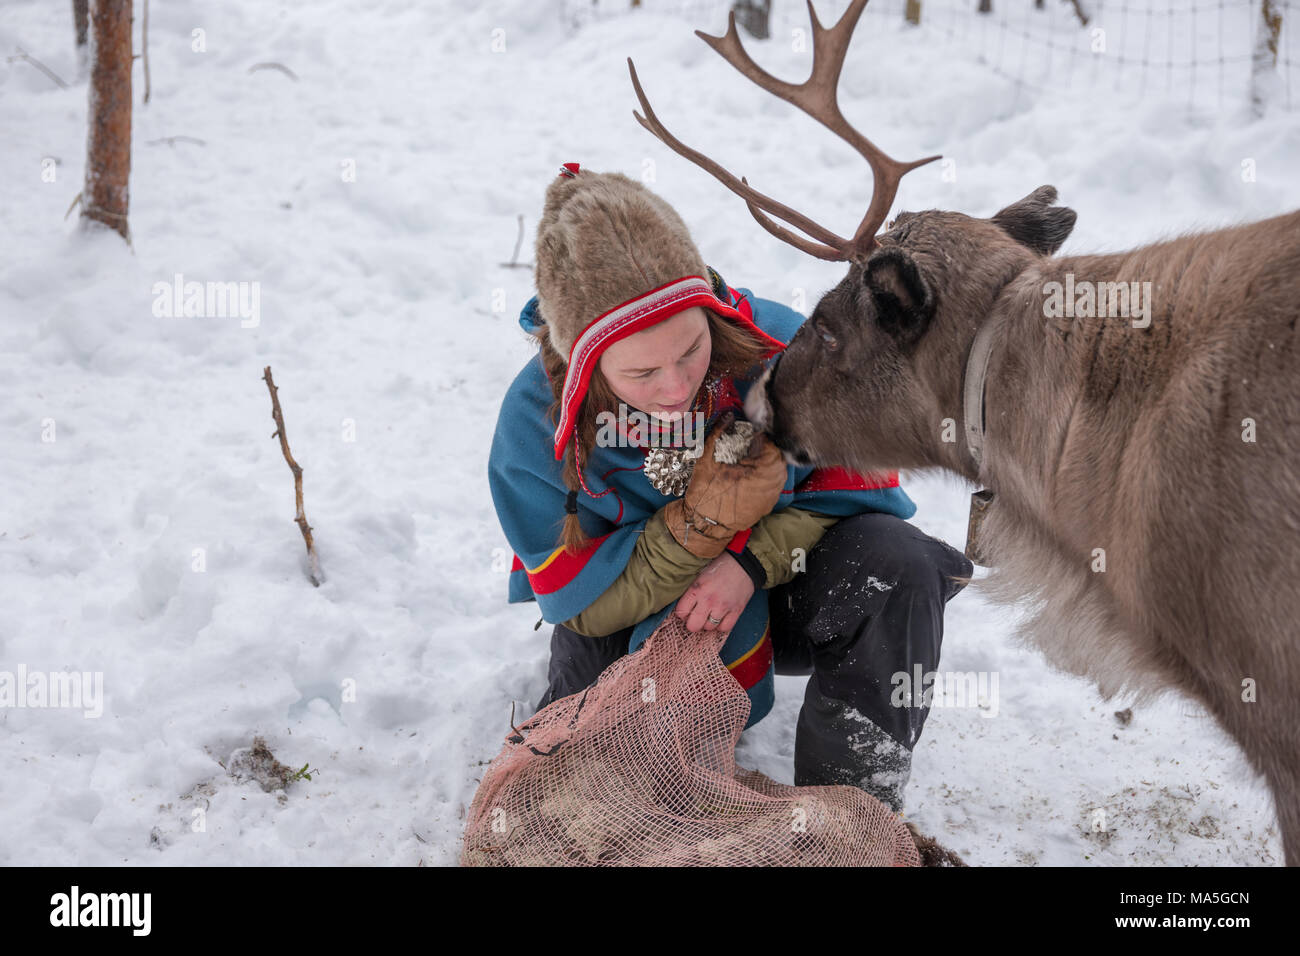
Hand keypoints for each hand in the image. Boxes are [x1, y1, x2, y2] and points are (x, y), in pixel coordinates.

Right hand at [663, 411, 787, 559]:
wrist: (705, 525)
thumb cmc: (706, 492)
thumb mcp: (707, 458)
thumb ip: (719, 433)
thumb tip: (728, 416)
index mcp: (762, 468)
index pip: (771, 442)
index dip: (759, 435)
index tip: (747, 434)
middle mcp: (774, 482)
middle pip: (777, 455)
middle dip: (764, 448)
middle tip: (748, 446)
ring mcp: (773, 495)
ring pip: (778, 470)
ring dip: (767, 462)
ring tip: (749, 460)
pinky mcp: (769, 504)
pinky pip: (774, 483)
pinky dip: (765, 476)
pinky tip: (750, 476)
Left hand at [673, 551, 755, 632]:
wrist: (743, 564)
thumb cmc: (720, 567)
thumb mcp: (700, 575)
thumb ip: (692, 591)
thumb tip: (685, 606)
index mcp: (697, 589)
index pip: (681, 612)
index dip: (682, 613)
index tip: (687, 611)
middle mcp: (708, 600)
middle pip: (693, 626)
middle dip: (693, 623)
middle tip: (697, 617)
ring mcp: (722, 607)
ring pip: (708, 628)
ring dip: (708, 623)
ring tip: (710, 615)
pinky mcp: (736, 611)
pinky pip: (724, 628)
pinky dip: (721, 626)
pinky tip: (721, 618)